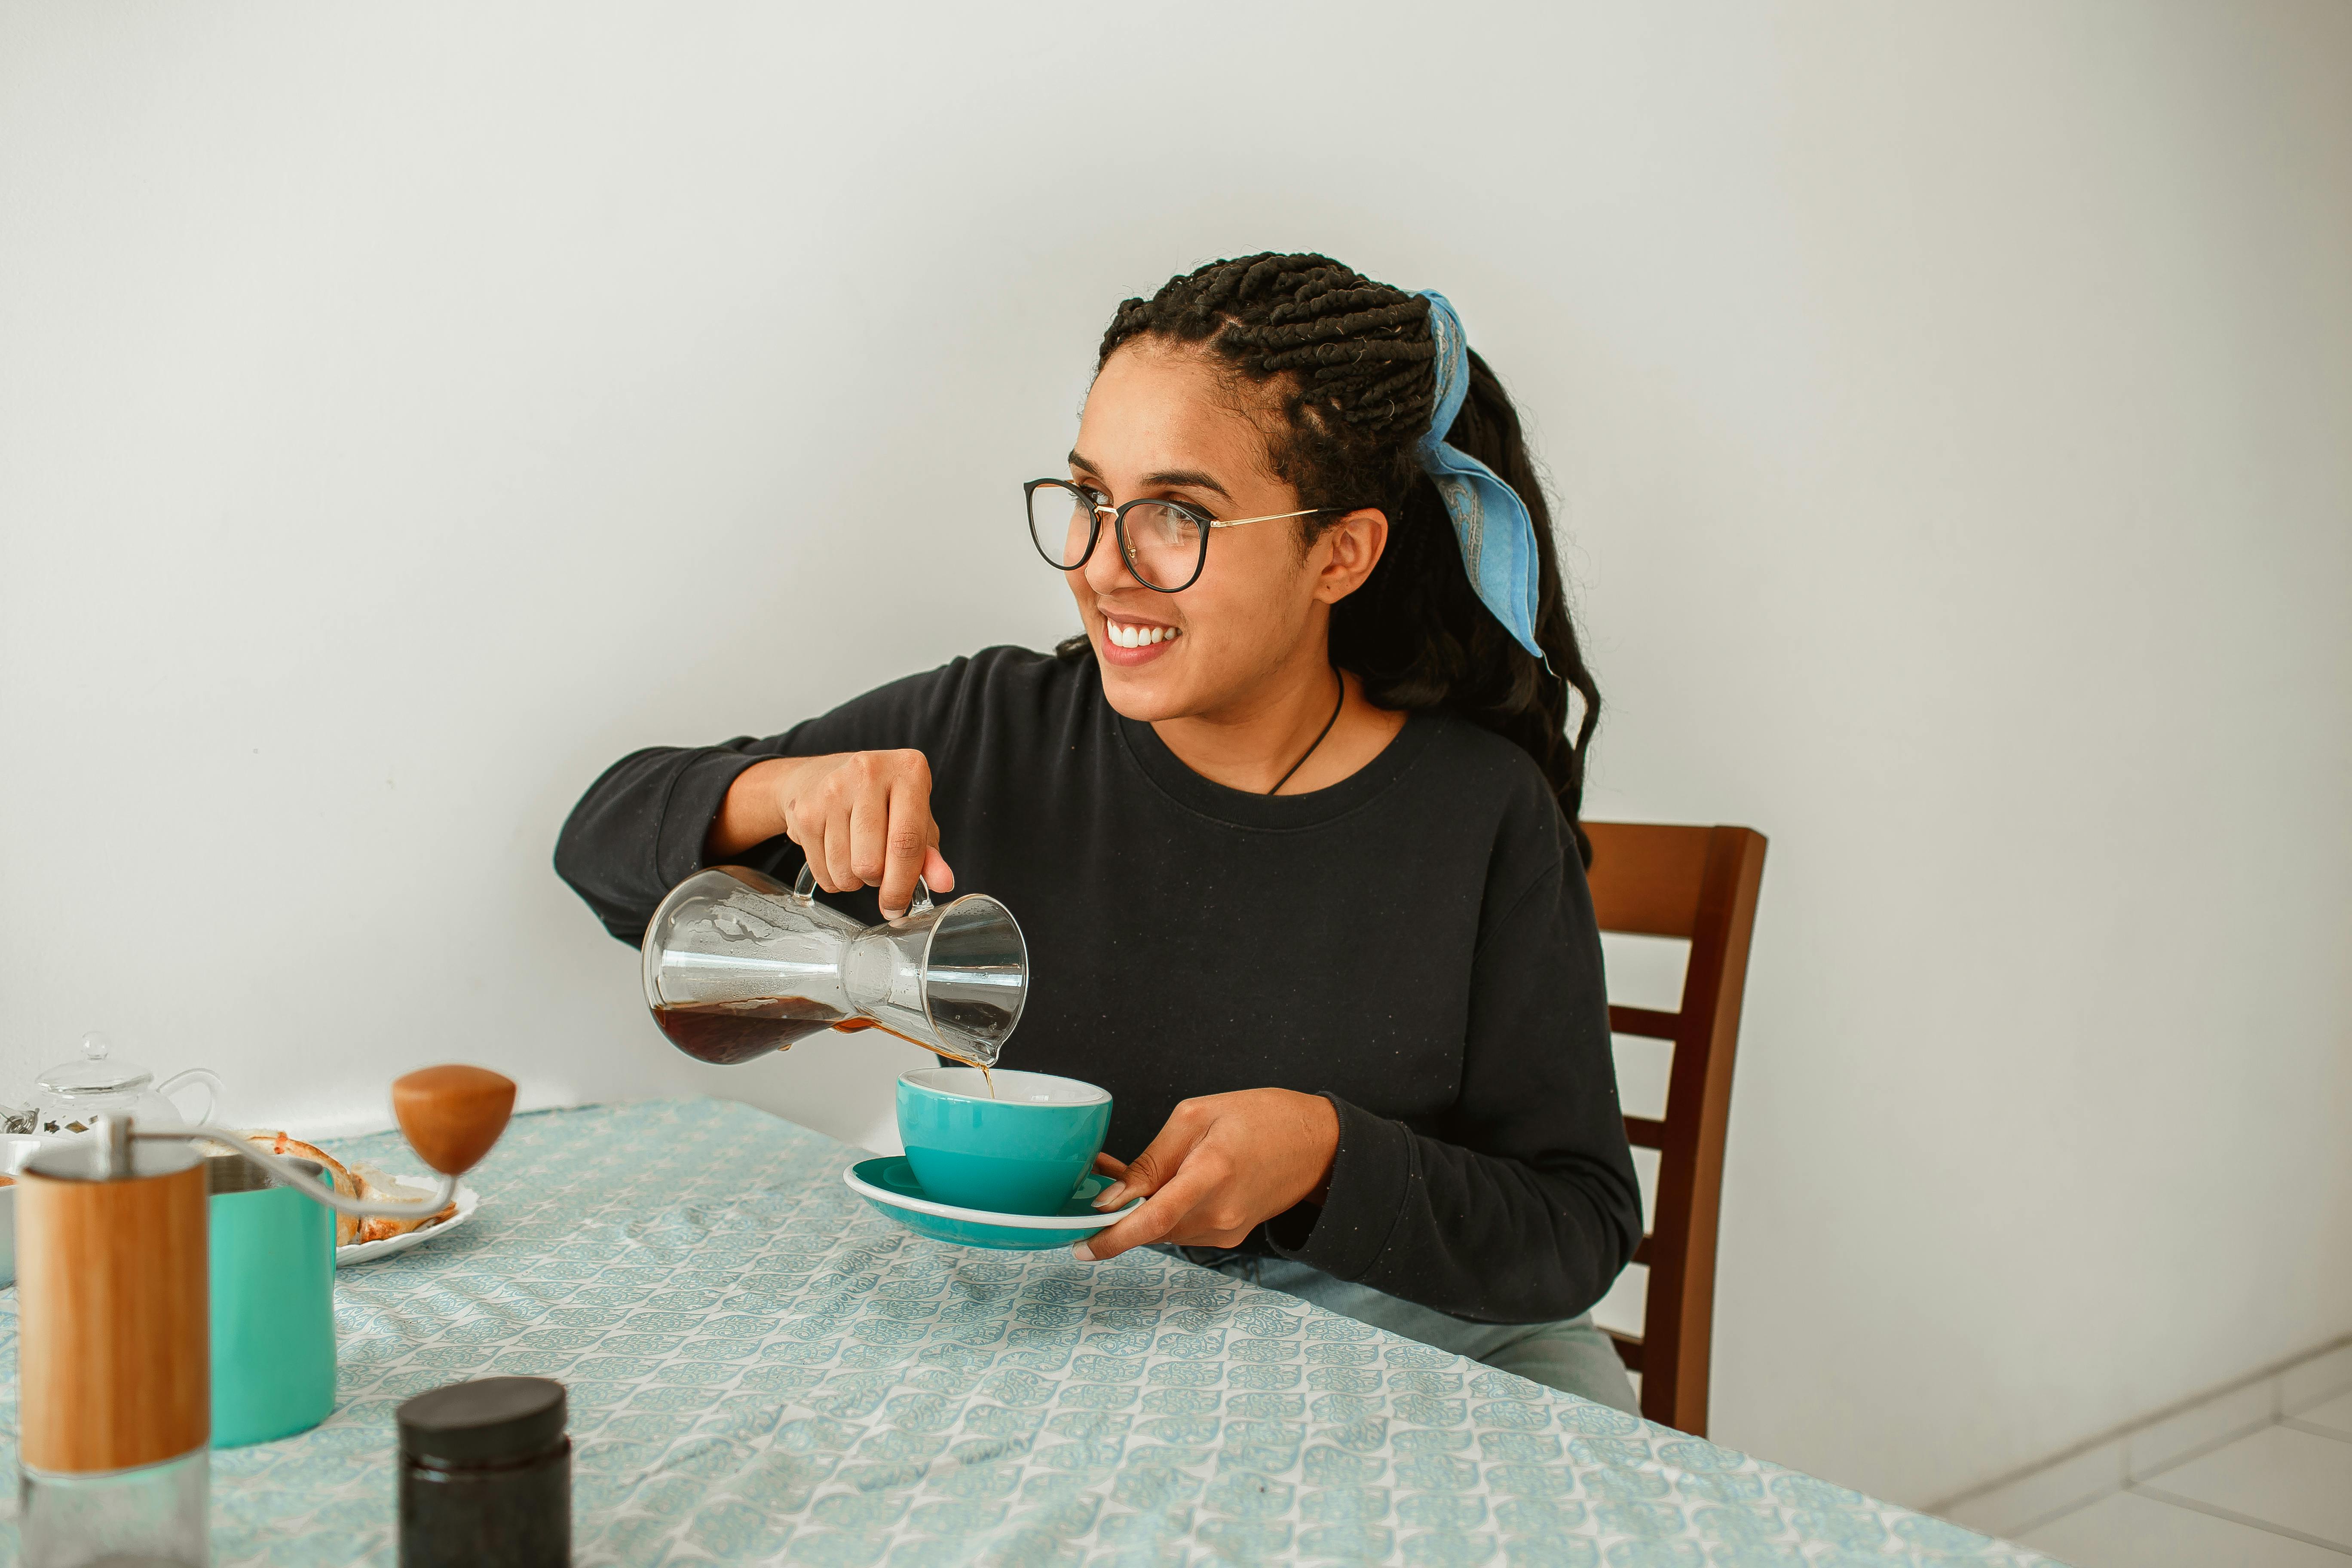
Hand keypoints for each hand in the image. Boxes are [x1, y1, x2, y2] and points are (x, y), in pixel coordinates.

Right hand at [705, 751, 953, 918]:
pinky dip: (833, 878)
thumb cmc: (878, 800)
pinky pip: (822, 872)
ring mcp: (832, 790)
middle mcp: (868, 772)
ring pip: (845, 871)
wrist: (818, 776)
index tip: (897, 906)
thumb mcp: (914, 817)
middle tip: (878, 868)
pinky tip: (837, 854)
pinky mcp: (805, 811)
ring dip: (854, 881)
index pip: (906, 843)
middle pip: (871, 863)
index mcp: (908, 770)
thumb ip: (929, 852)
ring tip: (857, 857)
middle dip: (876, 881)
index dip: (902, 885)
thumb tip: (943, 884)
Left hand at [1073, 1089, 1338, 1260]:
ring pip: (1164, 1230)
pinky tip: (1167, 1186)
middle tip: (1099, 1183)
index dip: (1114, 1237)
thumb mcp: (1196, 1116)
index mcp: (1212, 1172)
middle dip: (1120, 1212)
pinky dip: (1165, 1212)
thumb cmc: (1260, 1117)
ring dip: (1142, 1210)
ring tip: (1134, 1176)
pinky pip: (1182, 1229)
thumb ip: (1151, 1160)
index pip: (1155, 1218)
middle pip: (1152, 1227)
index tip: (1081, 1247)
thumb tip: (1112, 1199)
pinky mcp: (1229, 1235)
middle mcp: (1220, 1212)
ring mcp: (1227, 1230)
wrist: (1316, 1144)